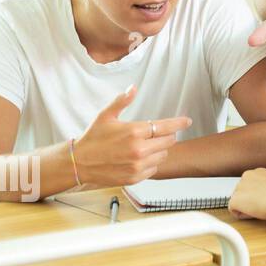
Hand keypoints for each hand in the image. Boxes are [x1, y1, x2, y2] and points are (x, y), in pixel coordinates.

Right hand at [73, 86, 192, 185]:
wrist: (79, 163)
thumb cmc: (93, 138)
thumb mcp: (106, 116)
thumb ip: (122, 101)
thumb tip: (133, 87)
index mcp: (134, 132)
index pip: (166, 126)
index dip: (179, 123)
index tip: (187, 121)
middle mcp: (139, 150)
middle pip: (169, 141)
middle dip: (166, 136)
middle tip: (154, 134)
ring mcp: (137, 165)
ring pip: (163, 155)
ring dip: (159, 150)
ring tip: (144, 146)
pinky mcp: (135, 178)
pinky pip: (154, 168)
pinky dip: (151, 163)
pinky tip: (138, 158)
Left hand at [228, 167, 265, 220]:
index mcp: (257, 172)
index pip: (250, 185)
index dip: (256, 194)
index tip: (264, 199)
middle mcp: (246, 176)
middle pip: (242, 192)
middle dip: (249, 200)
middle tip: (261, 206)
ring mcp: (239, 188)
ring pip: (238, 201)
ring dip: (246, 207)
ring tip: (260, 209)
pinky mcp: (234, 199)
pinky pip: (234, 211)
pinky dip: (243, 215)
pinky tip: (255, 213)